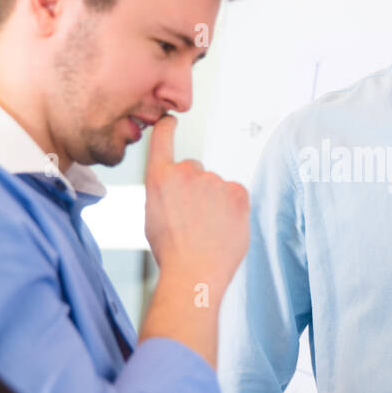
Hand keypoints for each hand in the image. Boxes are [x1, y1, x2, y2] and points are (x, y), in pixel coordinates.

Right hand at [143, 115, 249, 292]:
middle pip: (194, 169)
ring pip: (217, 186)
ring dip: (215, 201)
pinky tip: (223, 227)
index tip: (172, 119)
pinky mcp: (238, 192)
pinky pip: (236, 194)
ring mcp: (214, 181)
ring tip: (208, 229)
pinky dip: (233, 209)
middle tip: (194, 218)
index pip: (163, 139)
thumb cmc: (172, 252)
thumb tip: (178, 191)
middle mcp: (186, 172)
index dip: (168, 127)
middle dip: (196, 188)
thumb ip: (165, 193)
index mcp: (160, 178)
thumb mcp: (153, 215)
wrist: (194, 273)